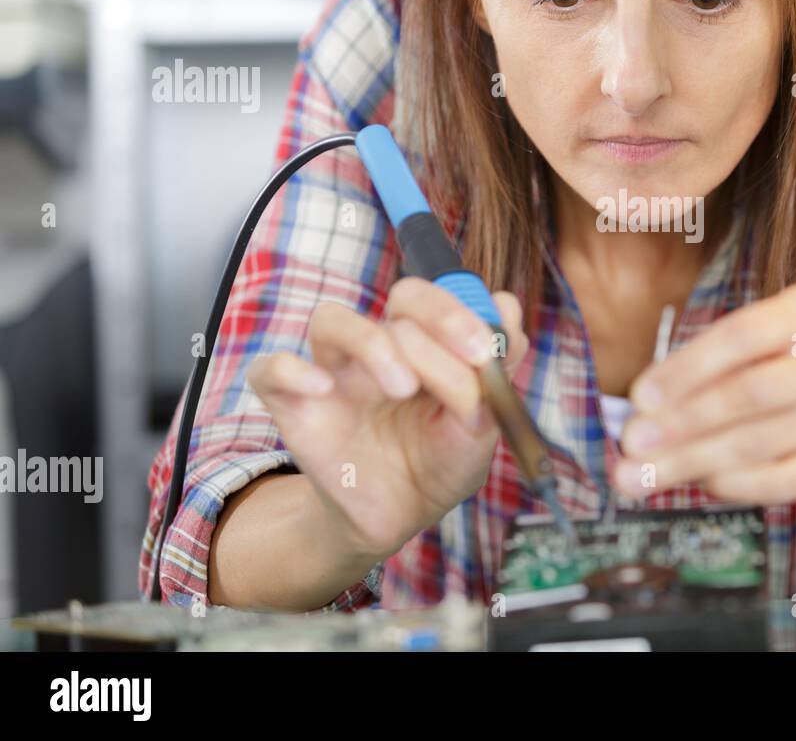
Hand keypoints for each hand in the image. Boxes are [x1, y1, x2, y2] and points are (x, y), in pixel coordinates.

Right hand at [247, 277, 527, 562]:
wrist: (398, 517)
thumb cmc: (438, 462)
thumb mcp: (482, 426)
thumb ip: (498, 370)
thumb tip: (508, 306)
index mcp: (428, 345)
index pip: (445, 299)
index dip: (465, 311)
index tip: (487, 350)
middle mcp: (383, 346)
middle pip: (401, 294)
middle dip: (439, 314)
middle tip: (468, 356)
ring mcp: (335, 370)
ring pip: (333, 319)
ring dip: (376, 344)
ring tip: (404, 389)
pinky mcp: (293, 403)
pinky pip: (271, 369)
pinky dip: (293, 371)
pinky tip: (323, 390)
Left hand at [616, 280, 795, 504]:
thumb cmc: (781, 364)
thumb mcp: (750, 348)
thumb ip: (698, 372)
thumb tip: (638, 411)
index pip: (744, 334)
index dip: (687, 368)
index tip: (640, 399)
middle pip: (756, 391)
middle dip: (687, 420)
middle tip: (635, 444)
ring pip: (765, 439)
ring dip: (697, 459)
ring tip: (648, 473)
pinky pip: (787, 479)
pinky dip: (738, 484)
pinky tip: (703, 483)